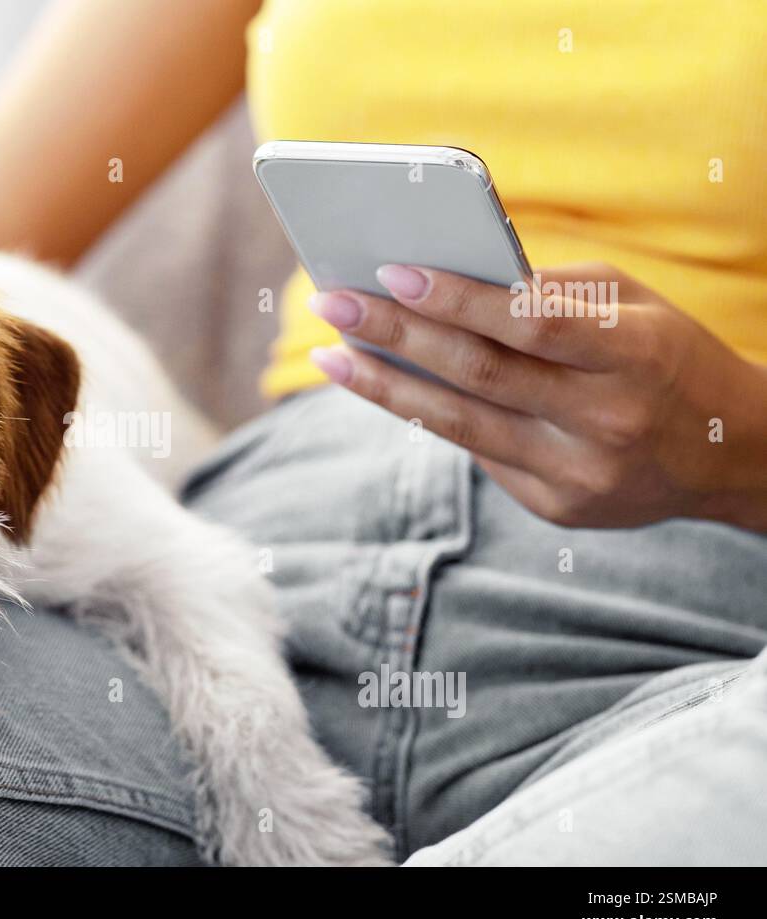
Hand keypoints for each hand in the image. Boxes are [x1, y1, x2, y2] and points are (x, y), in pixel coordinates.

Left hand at [309, 263, 766, 530]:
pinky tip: (387, 386)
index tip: (391, 270)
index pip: (530, 325)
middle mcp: (605, 421)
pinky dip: (428, 415)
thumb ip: (547, 292)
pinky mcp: (555, 507)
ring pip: (459, 425)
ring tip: (331, 355)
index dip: (457, 299)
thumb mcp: (632, 306)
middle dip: (395, 335)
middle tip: (331, 302)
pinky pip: (478, 452)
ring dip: (384, 387)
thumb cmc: (668, 356)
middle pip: (478, 375)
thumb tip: (442, 279)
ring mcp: (578, 474)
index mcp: (635, 355)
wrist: (732, 456)